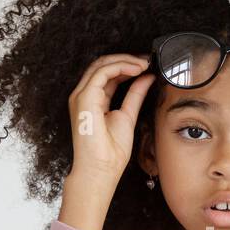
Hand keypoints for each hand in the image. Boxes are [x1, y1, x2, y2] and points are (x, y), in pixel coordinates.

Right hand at [66, 53, 155, 184]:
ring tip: (144, 63)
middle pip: (103, 65)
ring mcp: (81, 96)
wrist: (101, 170)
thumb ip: (135, 95)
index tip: (146, 65)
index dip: (126, 66)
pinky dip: (121, 66)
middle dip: (126, 59)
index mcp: (92, 100)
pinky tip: (136, 69)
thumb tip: (147, 78)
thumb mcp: (128, 116)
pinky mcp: (85, 98)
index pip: (107, 74)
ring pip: (101, 64)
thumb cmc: (110, 153)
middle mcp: (84, 95)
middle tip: (147, 60)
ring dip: (125, 60)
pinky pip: (102, 72)